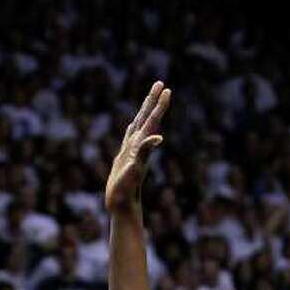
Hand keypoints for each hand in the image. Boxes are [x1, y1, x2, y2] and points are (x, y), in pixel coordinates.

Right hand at [104, 81, 170, 213]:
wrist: (123, 205)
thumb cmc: (126, 190)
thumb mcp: (134, 169)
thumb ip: (144, 151)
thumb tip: (158, 137)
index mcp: (141, 145)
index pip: (152, 121)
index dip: (159, 105)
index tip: (166, 89)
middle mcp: (138, 146)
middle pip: (147, 118)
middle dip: (153, 101)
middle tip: (161, 83)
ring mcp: (132, 151)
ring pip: (140, 126)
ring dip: (145, 111)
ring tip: (150, 98)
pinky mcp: (125, 158)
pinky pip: (130, 137)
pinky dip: (133, 127)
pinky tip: (134, 125)